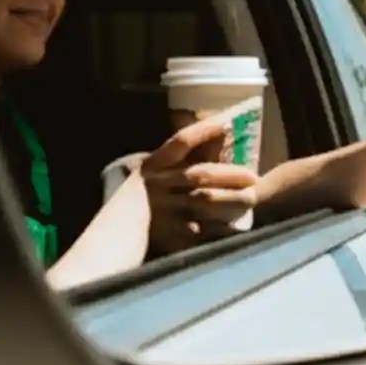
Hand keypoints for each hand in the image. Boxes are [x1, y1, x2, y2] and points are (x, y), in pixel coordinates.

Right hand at [140, 120, 258, 255]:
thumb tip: (219, 138)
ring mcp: (165, 212)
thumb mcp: (149, 177)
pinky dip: (220, 230)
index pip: (179, 142)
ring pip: (205, 201)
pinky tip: (236, 228)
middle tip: (253, 178)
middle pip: (201, 174)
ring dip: (232, 199)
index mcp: (151, 168)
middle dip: (231, 174)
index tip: (225, 124)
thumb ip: (178, 160)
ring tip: (250, 199)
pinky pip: (202, 231)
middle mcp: (158, 186)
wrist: (111, 240)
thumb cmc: (133, 205)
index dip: (203, 131)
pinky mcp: (171, 236)